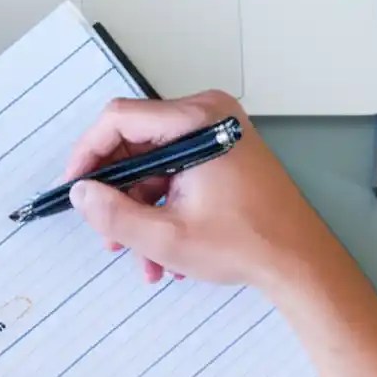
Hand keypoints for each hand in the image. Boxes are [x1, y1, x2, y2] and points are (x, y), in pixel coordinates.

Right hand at [64, 91, 336, 293]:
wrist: (301, 262)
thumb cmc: (247, 244)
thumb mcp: (166, 237)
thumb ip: (114, 214)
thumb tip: (80, 193)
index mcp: (195, 121)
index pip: (118, 120)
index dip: (88, 154)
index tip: (74, 188)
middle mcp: (207, 115)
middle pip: (135, 143)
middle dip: (117, 194)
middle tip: (106, 232)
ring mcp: (217, 132)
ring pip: (153, 164)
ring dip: (140, 210)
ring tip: (143, 258)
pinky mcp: (223, 151)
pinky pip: (175, 171)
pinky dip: (163, 206)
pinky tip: (164, 250)